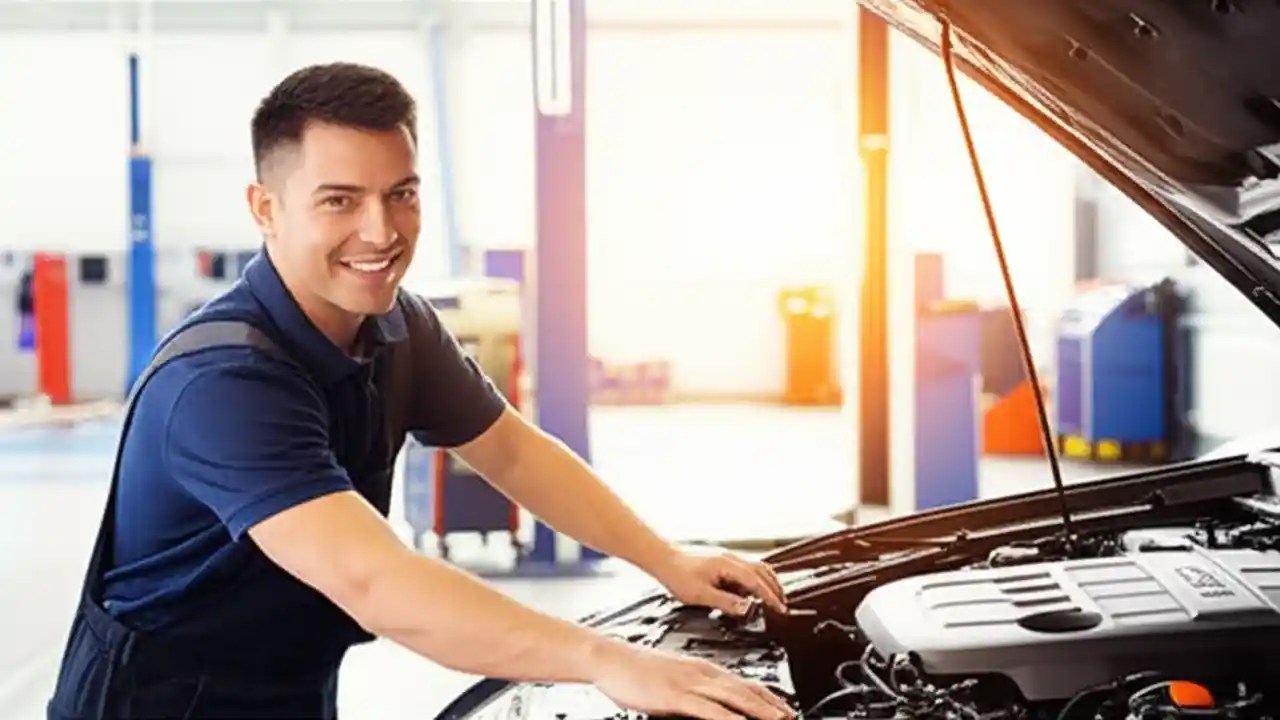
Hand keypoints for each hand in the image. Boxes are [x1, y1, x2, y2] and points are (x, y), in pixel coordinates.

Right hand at [589, 638, 793, 719]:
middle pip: (745, 689)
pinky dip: (729, 717)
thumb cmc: (636, 670)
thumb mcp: (671, 680)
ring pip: (734, 697)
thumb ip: (691, 692)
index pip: (742, 682)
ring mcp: (690, 683)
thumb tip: (707, 706)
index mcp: (701, 668)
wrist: (610, 659)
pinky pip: (709, 708)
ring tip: (780, 719)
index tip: (783, 706)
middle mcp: (701, 672)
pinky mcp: (676, 695)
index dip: (766, 695)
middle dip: (772, 705)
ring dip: (760, 710)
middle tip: (792, 716)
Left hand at [652, 549, 786, 615]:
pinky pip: (747, 569)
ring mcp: (728, 558)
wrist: (663, 560)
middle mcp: (731, 559)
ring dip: (767, 582)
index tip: (780, 609)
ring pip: (756, 567)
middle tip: (782, 605)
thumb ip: (725, 601)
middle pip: (762, 571)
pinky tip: (753, 591)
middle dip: (775, 588)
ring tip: (773, 599)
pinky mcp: (723, 561)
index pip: (756, 581)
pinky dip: (756, 579)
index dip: (770, 595)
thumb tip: (746, 608)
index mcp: (727, 565)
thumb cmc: (678, 576)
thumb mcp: (700, 595)